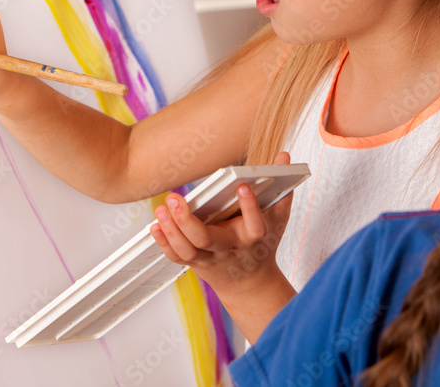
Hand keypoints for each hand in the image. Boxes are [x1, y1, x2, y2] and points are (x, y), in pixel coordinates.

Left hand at [150, 152, 293, 294]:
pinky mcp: (195, 263)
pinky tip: (155, 226)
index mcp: (252, 237)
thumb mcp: (277, 219)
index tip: (242, 186)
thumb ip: (281, 188)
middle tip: (175, 198)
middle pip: (206, 240)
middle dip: (187, 221)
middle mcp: (228, 248)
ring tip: (162, 209)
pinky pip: (176, 257)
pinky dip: (164, 243)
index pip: (254, 225)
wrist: (249, 282)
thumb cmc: (262, 244)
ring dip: (171, 231)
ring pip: (187, 251)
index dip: (250, 207)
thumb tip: (284, 158)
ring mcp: (209, 258)